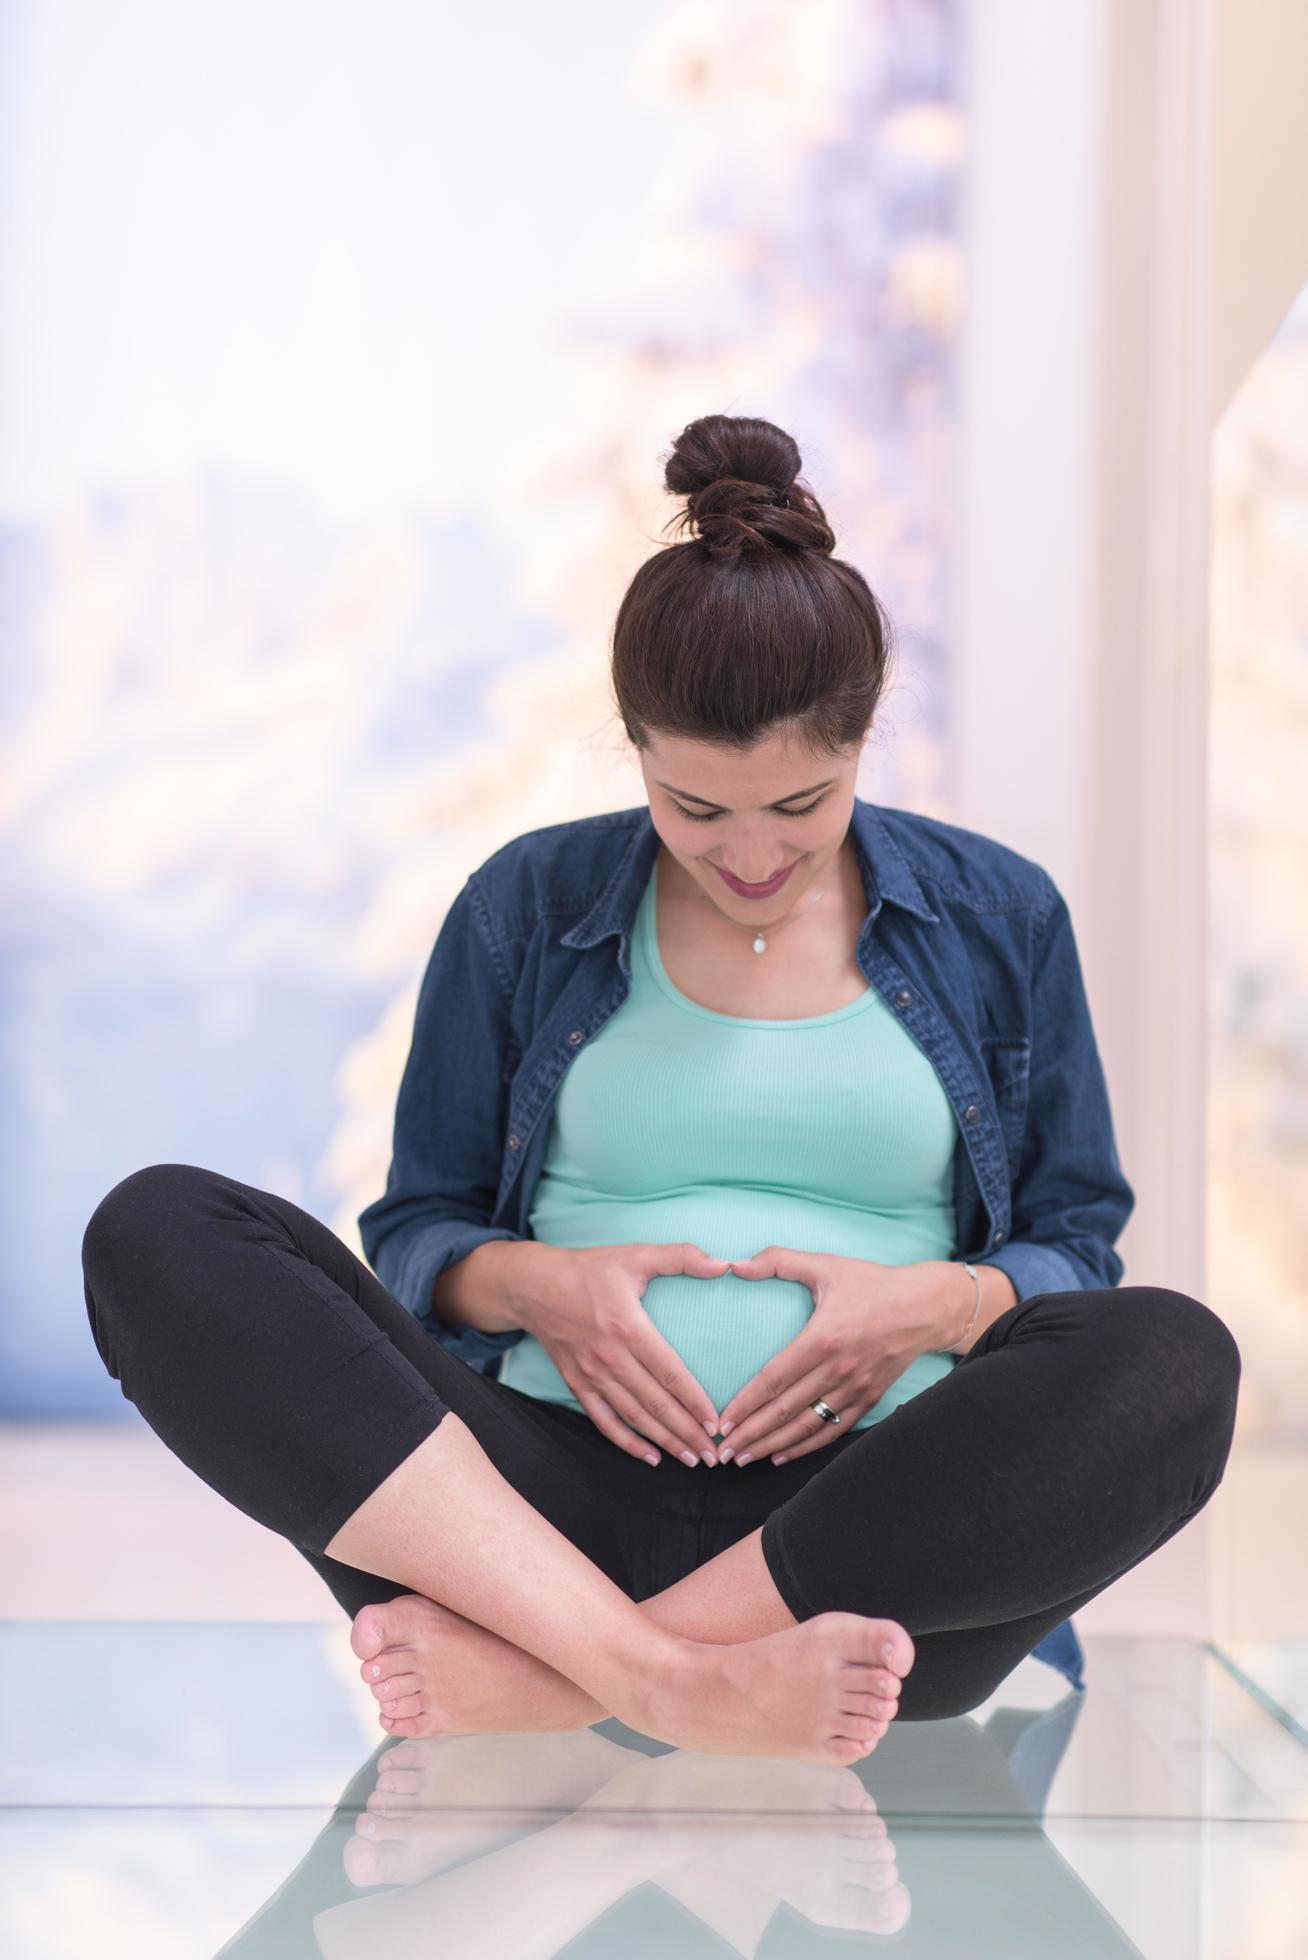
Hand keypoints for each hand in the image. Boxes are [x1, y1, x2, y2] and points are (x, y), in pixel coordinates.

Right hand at [518, 1242, 727, 1466]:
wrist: (533, 1286)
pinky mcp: (576, 1383)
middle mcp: (610, 1357)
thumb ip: (681, 1257)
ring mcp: (591, 1374)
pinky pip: (604, 1420)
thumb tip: (723, 1264)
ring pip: (634, 1417)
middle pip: (655, 1404)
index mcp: (629, 1327)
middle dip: (687, 1432)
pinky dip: (626, 1442)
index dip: (695, 1401)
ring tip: (692, 1459)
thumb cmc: (589, 1269)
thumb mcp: (635, 1255)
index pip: (670, 1373)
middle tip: (714, 1455)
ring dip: (664, 1441)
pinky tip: (650, 1457)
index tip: (716, 1423)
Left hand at [715, 1249, 961, 1463]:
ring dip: (773, 1446)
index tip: (722, 1422)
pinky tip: (781, 1455)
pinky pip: (833, 1429)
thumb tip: (734, 1263)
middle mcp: (838, 1370)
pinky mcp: (869, 1399)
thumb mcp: (825, 1265)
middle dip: (751, 1435)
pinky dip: (806, 1447)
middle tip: (722, 1453)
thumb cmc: (871, 1283)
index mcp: (823, 1339)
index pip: (774, 1380)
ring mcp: (855, 1388)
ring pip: (807, 1427)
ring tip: (744, 1459)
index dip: (746, 1404)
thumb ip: (778, 1261)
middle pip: (785, 1411)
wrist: (925, 1306)